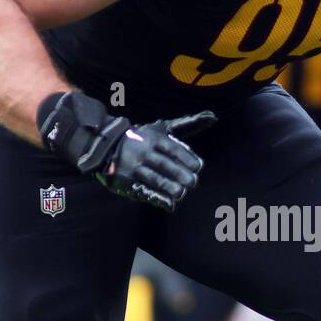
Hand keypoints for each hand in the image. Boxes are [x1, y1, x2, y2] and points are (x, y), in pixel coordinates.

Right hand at [37, 91, 216, 211]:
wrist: (105, 146)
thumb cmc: (143, 137)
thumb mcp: (164, 128)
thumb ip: (188, 124)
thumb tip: (214, 116)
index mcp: (153, 138)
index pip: (173, 149)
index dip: (188, 158)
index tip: (198, 167)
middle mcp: (142, 152)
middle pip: (165, 165)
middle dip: (181, 175)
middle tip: (192, 182)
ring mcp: (133, 168)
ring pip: (154, 179)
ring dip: (170, 188)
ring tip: (181, 192)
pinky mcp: (126, 183)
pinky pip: (143, 192)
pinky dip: (158, 199)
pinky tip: (170, 204)